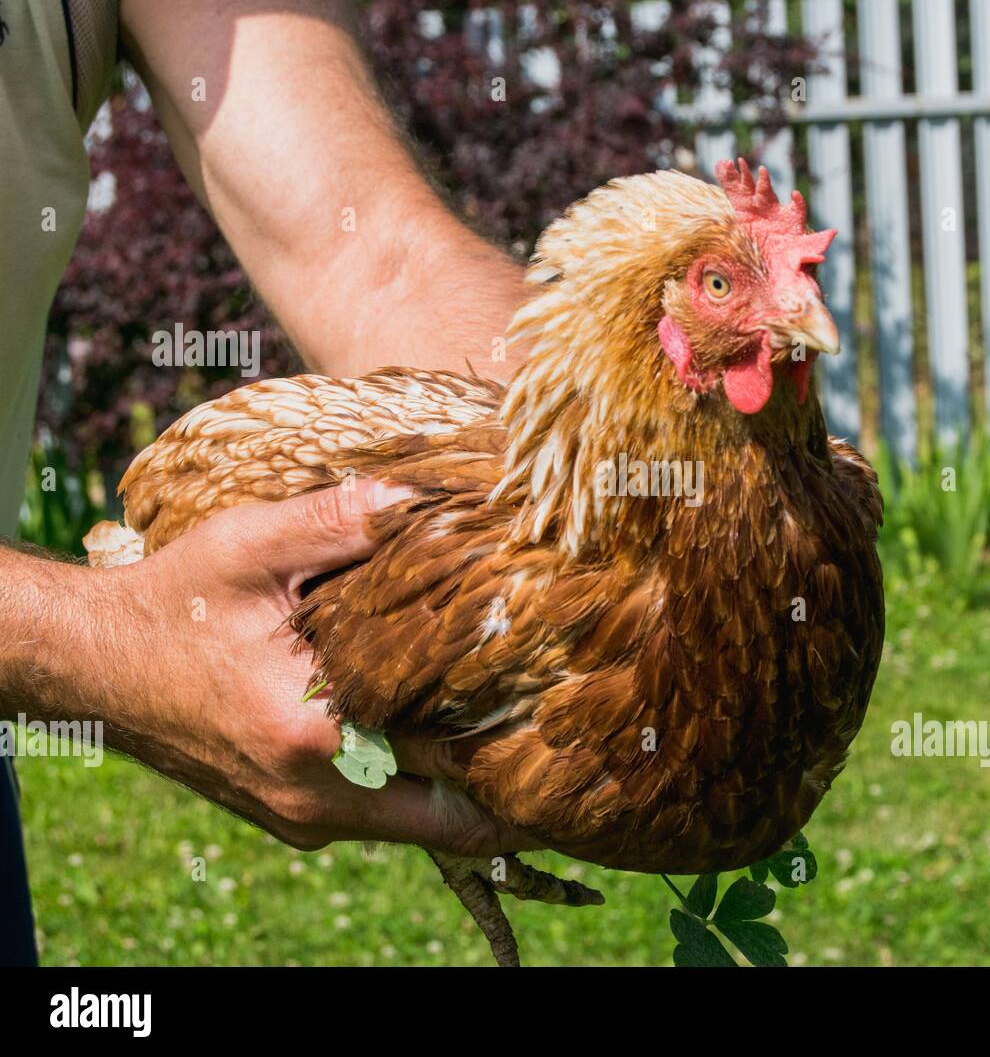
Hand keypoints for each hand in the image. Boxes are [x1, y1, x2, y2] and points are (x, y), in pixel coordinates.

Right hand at [89, 479, 535, 854]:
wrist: (92, 665)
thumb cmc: (170, 604)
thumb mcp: (247, 547)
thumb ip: (340, 521)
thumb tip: (427, 493)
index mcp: (313, 736)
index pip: (451, 772)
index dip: (517, 749)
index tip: (567, 716)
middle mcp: (315, 799)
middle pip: (450, 823)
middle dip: (507, 787)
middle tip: (561, 734)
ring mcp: (302, 818)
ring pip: (418, 826)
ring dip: (466, 789)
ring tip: (517, 731)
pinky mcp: (293, 815)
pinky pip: (381, 815)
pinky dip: (421, 786)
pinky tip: (445, 734)